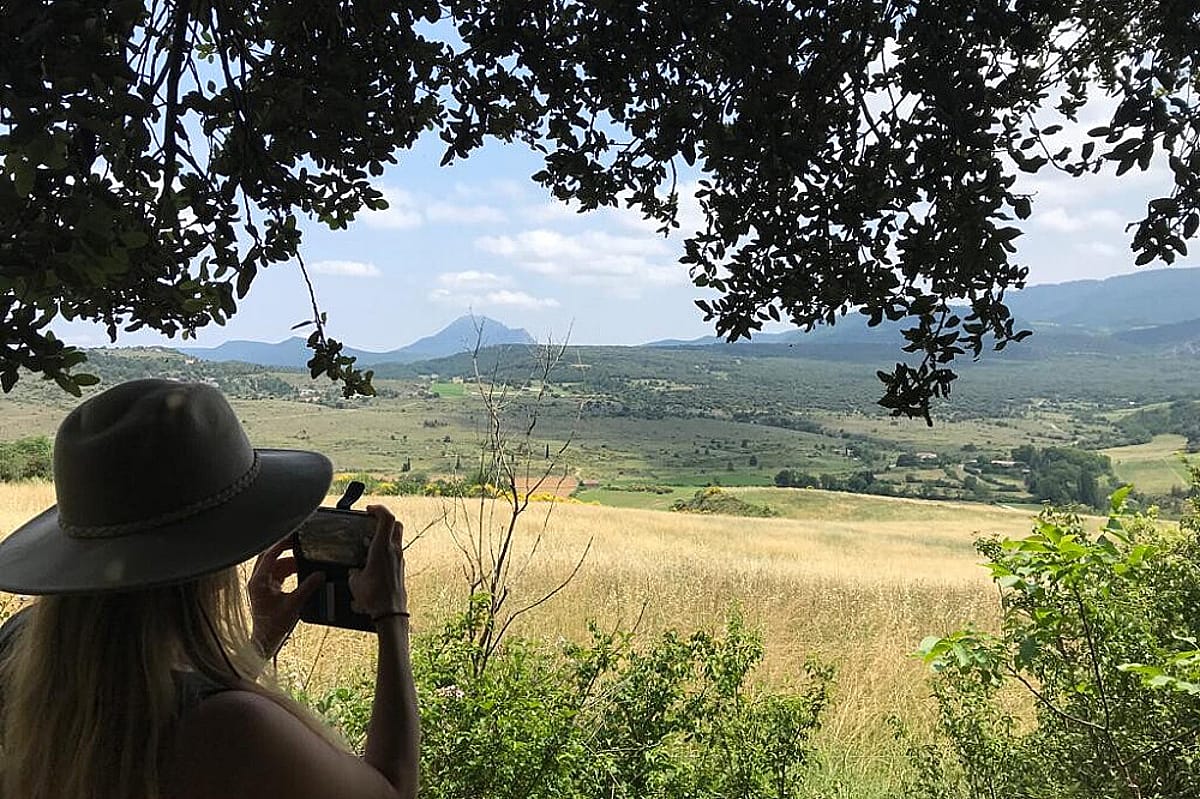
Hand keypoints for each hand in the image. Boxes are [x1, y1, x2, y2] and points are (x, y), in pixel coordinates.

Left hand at [248, 536, 323, 657]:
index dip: (282, 544)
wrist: (264, 642)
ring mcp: (261, 584)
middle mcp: (258, 580)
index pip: (270, 555)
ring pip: (275, 564)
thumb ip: (307, 588)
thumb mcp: (293, 605)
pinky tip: (300, 570)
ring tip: (304, 558)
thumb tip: (320, 574)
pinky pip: (278, 573)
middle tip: (300, 542)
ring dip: (289, 561)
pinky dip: (289, 570)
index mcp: (259, 581)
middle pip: (270, 556)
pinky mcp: (267, 589)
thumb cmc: (273, 627)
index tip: (295, 536)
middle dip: (285, 549)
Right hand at [348, 505, 407, 620]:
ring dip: (385, 536)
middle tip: (371, 522)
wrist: (390, 613)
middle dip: (384, 519)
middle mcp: (394, 551)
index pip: (386, 517)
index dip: (378, 508)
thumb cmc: (374, 597)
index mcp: (383, 548)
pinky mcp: (400, 569)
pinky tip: (373, 561)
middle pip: (396, 524)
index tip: (368, 509)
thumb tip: (355, 571)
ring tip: (369, 544)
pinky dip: (386, 551)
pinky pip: (394, 553)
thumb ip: (354, 572)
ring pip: (396, 538)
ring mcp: (400, 559)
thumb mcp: (355, 582)